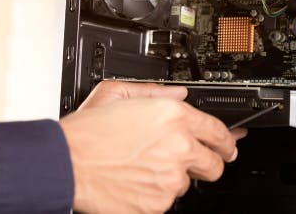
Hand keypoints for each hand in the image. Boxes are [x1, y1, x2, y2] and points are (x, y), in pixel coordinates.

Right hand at [59, 81, 246, 213]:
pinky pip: (166, 201)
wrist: (66, 163)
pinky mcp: (157, 204)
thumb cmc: (87, 132)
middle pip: (215, 164)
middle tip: (197, 162)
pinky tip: (136, 181)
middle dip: (210, 163)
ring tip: (144, 167)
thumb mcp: (119, 93)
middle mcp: (178, 147)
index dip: (227, 140)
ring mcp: (170, 178)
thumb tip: (179, 95)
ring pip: (187, 184)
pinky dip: (155, 194)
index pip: (218, 131)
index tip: (229, 145)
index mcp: (173, 116)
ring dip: (173, 177)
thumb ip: (157, 92)